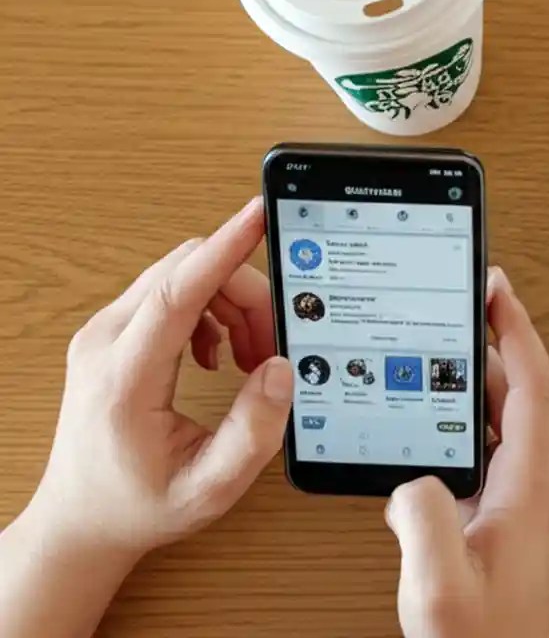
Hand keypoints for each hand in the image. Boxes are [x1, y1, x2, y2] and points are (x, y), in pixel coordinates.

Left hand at [26, 197, 290, 556]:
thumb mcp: (211, 487)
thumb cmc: (139, 505)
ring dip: (231, 303)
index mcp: (125, 378)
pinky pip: (169, 290)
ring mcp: (103, 332)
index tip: (258, 214)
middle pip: (187, 272)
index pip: (179, 291)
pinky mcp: (111, 332)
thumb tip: (281, 370)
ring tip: (250, 359)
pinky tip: (219, 355)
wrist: (82, 518)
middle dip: (246, 294)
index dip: (224, 249)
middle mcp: (105, 342)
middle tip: (271, 347)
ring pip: (181, 275)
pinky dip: (209, 309)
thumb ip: (254, 433)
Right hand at [386, 268, 548, 637]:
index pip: (533, 387)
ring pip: (500, 421)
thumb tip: (411, 479)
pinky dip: (460, 422)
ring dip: (475, 380)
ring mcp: (518, 503)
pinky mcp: (499, 519)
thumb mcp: (440, 586)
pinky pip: (484, 451)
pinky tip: (428, 422)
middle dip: (492, 341)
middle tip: (463, 301)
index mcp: (528, 488)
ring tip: (440, 345)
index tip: (496, 290)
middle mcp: (531, 487)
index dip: (516, 331)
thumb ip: (422, 523)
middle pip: (518, 394)